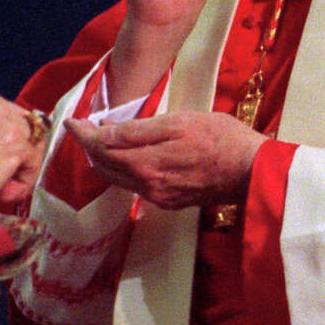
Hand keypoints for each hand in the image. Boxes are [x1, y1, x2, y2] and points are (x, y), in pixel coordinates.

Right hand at [0, 86, 45, 211]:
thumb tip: (2, 143)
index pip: (6, 111)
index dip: (7, 137)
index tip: (2, 154)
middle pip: (24, 124)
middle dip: (18, 151)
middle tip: (4, 175)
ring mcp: (4, 120)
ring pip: (32, 143)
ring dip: (22, 168)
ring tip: (2, 186)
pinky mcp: (15, 142)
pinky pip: (33, 162)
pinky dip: (25, 180)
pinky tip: (5, 191)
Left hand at [62, 111, 265, 209]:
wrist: (253, 171)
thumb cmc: (221, 138)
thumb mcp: (179, 122)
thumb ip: (139, 130)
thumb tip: (105, 131)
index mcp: (146, 164)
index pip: (101, 149)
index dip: (82, 134)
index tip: (71, 121)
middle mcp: (147, 186)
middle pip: (105, 167)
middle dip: (89, 147)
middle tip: (82, 127)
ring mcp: (159, 198)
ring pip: (118, 179)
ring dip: (104, 160)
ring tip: (99, 139)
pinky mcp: (170, 202)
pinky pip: (135, 186)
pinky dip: (123, 170)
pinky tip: (127, 157)